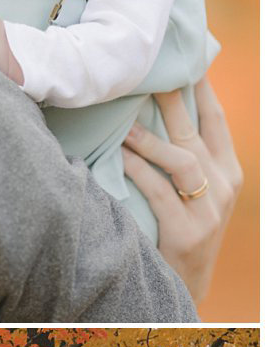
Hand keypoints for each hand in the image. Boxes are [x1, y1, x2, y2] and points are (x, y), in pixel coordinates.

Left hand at [123, 78, 241, 304]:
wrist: (185, 285)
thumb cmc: (179, 230)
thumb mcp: (193, 192)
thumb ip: (181, 158)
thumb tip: (147, 114)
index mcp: (228, 171)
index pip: (216, 121)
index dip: (201, 89)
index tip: (183, 62)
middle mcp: (224, 184)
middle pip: (195, 132)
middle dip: (172, 101)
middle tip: (147, 75)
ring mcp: (209, 208)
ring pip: (180, 159)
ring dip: (148, 137)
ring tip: (121, 121)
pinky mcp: (188, 230)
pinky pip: (159, 191)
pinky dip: (138, 169)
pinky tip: (117, 155)